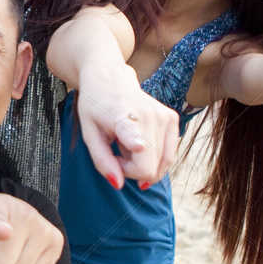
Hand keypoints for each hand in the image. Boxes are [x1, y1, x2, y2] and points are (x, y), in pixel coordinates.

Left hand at [74, 72, 179, 189]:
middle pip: (148, 168)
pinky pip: (169, 156)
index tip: (139, 145)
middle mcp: (148, 116)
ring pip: (161, 165)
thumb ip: (103, 162)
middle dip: (131, 171)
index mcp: (121, 117)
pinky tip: (141, 145)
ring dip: (143, 164)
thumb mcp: (90, 135)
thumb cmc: (96, 108)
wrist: (110, 78)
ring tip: (128, 146)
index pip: (132, 132)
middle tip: (118, 153)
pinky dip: (155, 158)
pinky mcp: (172, 118)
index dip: (135, 142)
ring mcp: (164, 116)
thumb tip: (118, 185)